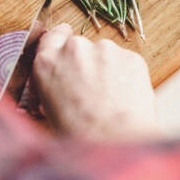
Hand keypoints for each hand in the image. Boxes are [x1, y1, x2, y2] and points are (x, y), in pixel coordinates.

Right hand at [31, 24, 158, 139]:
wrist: (115, 143)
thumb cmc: (79, 136)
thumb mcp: (49, 112)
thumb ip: (52, 87)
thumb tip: (60, 86)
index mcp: (47, 63)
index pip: (52, 36)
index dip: (61, 40)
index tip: (66, 42)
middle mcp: (75, 49)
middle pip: (81, 47)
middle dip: (87, 63)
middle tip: (92, 89)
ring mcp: (105, 50)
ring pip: (106, 54)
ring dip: (107, 69)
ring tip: (110, 99)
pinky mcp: (131, 56)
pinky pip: (126, 62)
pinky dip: (126, 75)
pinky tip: (124, 98)